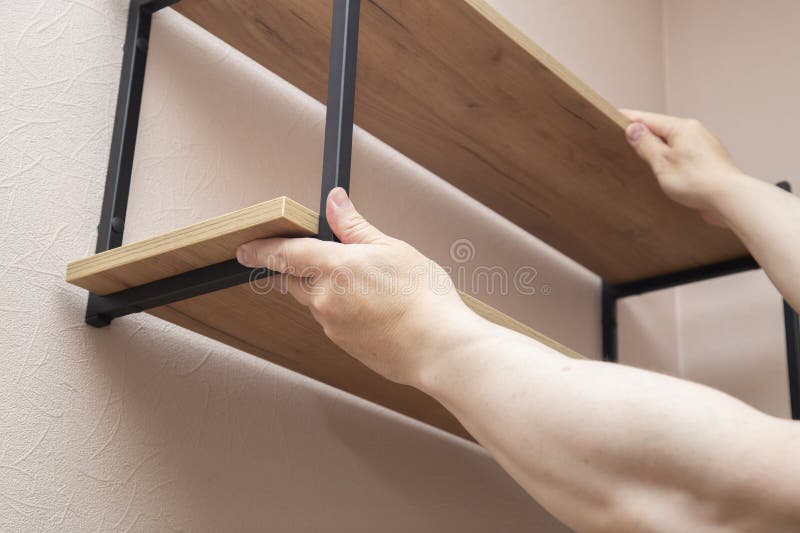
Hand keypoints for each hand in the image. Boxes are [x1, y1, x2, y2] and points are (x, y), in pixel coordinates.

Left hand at [235, 188, 480, 385]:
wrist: (439, 348)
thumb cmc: (424, 297)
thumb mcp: (392, 249)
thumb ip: (355, 227)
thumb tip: (335, 202)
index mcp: (335, 267)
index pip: (284, 254)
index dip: (261, 251)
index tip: (244, 250)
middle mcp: (325, 298)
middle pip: (294, 280)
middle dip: (299, 269)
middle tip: (325, 259)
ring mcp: (332, 326)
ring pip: (315, 302)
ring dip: (327, 290)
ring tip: (369, 287)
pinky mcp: (344, 345)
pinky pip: (332, 321)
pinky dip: (343, 311)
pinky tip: (374, 308)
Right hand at [622, 109, 748, 225]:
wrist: (730, 198)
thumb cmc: (697, 181)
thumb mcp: (661, 162)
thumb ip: (645, 145)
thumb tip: (633, 129)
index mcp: (682, 128)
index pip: (649, 119)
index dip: (631, 119)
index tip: (617, 115)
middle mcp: (696, 132)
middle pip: (663, 130)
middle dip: (645, 133)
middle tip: (626, 136)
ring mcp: (705, 146)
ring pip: (675, 142)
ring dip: (660, 147)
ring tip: (645, 155)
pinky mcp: (710, 162)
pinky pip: (686, 154)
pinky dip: (673, 158)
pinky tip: (669, 169)